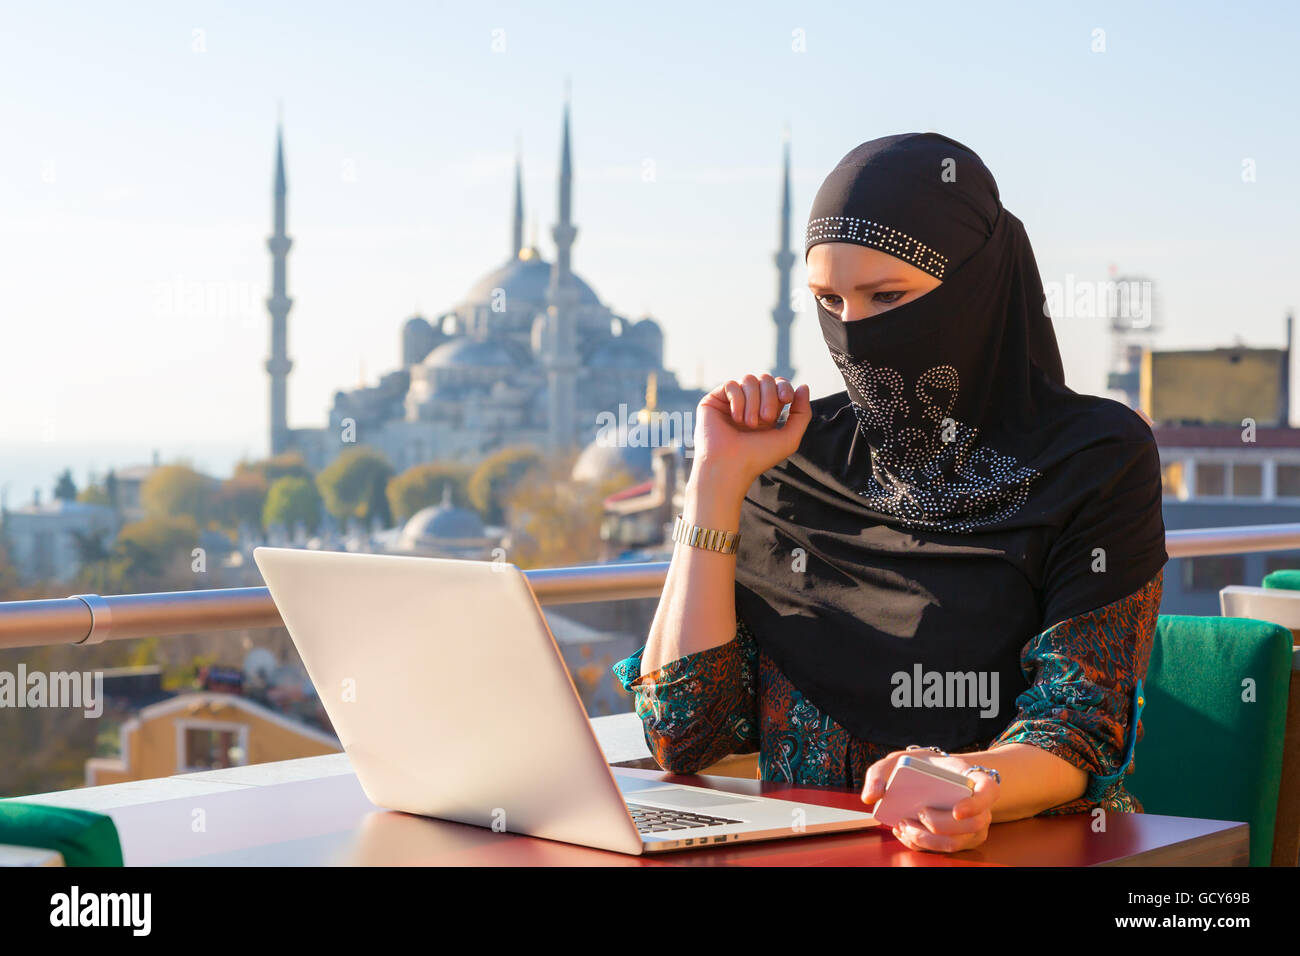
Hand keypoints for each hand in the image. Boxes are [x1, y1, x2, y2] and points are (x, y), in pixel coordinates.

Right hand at [691, 373, 811, 491]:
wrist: (730, 466)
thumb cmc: (758, 457)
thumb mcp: (789, 438)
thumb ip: (802, 413)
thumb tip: (803, 386)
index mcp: (766, 411)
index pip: (778, 385)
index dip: (784, 386)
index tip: (786, 399)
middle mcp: (748, 404)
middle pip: (765, 379)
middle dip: (769, 396)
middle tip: (766, 418)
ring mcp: (731, 402)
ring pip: (748, 379)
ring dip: (753, 401)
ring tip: (749, 424)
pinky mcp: (714, 400)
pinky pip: (731, 384)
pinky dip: (737, 400)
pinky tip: (735, 418)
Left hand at [861, 750, 998, 853]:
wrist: (929, 777)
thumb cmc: (919, 768)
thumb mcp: (897, 760)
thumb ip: (879, 773)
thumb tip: (871, 797)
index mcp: (973, 778)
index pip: (989, 790)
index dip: (977, 803)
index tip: (956, 810)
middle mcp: (979, 804)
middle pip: (974, 823)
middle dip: (941, 825)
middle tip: (918, 814)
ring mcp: (973, 825)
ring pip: (959, 842)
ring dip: (929, 839)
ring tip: (904, 825)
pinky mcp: (961, 839)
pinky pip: (947, 850)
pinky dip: (923, 845)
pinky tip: (905, 833)